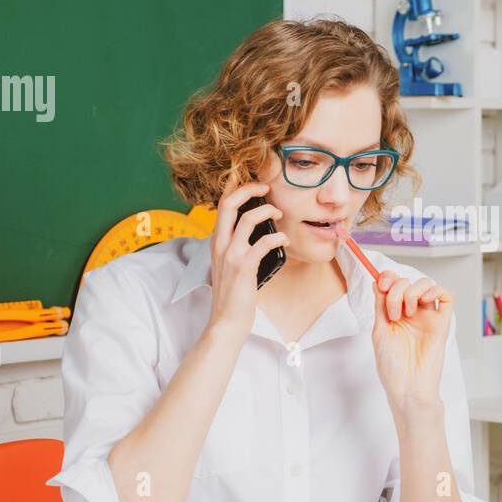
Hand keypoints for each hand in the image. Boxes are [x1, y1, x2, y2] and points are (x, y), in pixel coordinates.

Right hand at [203, 182, 289, 341]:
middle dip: (249, 189)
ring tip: (279, 213)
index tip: (250, 179)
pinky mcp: (244, 267)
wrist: (226, 321)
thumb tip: (259, 233)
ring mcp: (231, 255)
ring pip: (247, 219)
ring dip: (267, 211)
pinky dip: (278, 237)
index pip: (221, 205)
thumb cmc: (233, 294)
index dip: (234, 187)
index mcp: (217, 242)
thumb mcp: (230, 265)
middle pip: (229, 203)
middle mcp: (220, 244)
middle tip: (266, 188)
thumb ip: (237, 247)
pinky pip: (263, 243)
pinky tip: (285, 240)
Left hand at [370, 270, 453, 415]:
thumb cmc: (392, 366)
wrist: (407, 387)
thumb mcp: (380, 331)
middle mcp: (412, 313)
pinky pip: (446, 297)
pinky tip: (424, 301)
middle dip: (396, 290)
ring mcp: (428, 317)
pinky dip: (436, 291)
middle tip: (393, 313)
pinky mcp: (442, 323)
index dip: (388, 277)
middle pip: (408, 282)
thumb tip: (378, 281)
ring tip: (406, 312)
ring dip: (412, 291)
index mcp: (395, 314)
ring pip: (427, 284)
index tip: (381, 283)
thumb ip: (381, 306)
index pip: (394, 284)